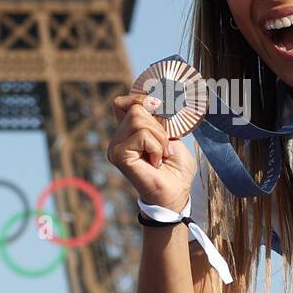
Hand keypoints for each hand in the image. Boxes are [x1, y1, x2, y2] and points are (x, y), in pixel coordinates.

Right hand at [106, 93, 195, 212]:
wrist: (176, 193)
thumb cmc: (175, 169)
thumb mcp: (171, 136)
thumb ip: (160, 118)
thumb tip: (155, 100)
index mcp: (128, 132)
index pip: (122, 103)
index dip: (140, 99)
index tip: (159, 108)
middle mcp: (118, 139)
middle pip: (135, 108)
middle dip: (158, 125)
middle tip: (164, 147)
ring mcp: (116, 147)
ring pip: (138, 118)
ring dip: (158, 136)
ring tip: (161, 154)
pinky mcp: (118, 155)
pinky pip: (141, 135)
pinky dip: (156, 147)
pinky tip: (156, 162)